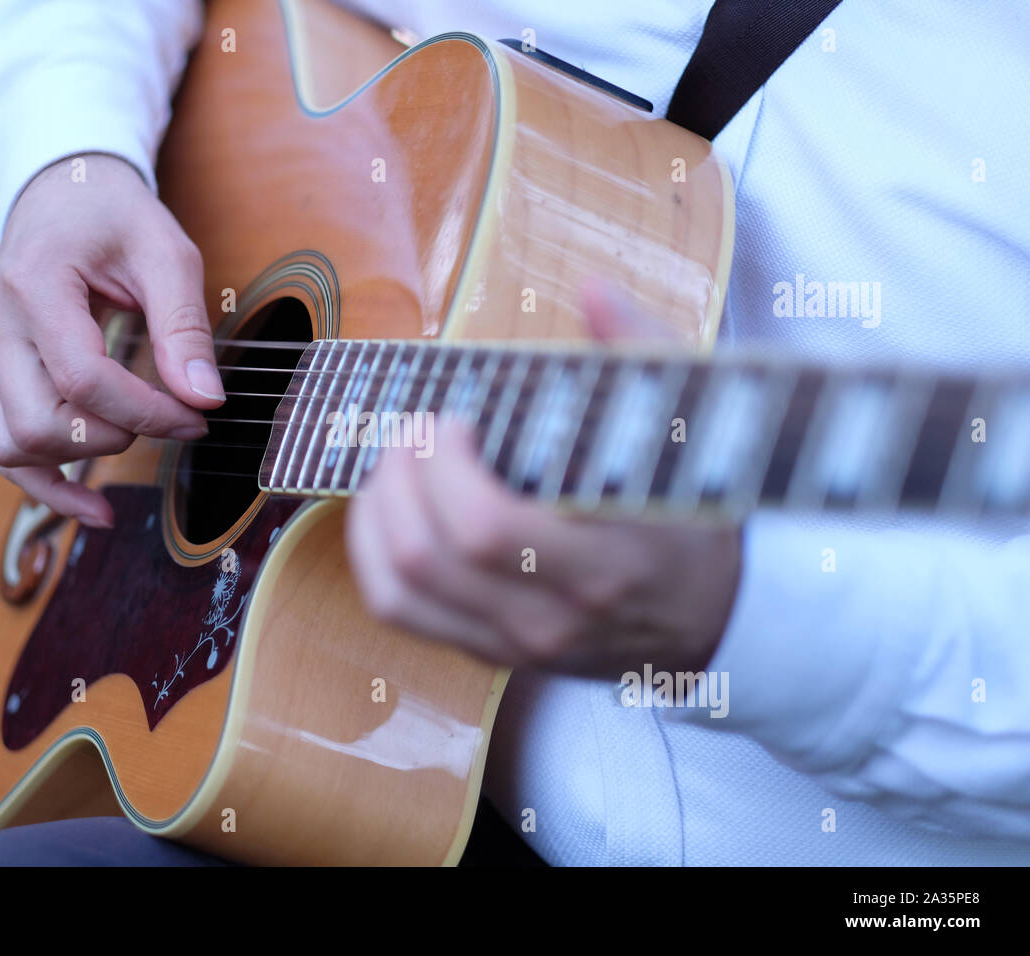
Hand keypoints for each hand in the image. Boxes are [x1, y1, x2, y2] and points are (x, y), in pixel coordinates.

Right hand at [0, 153, 225, 526]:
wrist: (61, 192)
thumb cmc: (115, 215)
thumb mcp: (165, 251)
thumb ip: (184, 326)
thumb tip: (205, 399)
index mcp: (32, 283)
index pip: (82, 379)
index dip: (146, 411)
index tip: (196, 416)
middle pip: (40, 423)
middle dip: (116, 436)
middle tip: (172, 418)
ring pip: (13, 446)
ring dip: (82, 459)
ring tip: (139, 440)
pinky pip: (4, 450)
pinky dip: (47, 487)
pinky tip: (94, 511)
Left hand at [343, 281, 740, 677]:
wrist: (716, 617)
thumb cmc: (693, 515)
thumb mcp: (689, 432)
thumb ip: (644, 356)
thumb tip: (592, 289)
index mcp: (606, 561)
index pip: (487, 530)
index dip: (445, 465)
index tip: (455, 417)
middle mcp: (552, 617)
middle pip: (427, 556)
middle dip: (400, 475)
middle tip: (415, 428)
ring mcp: (515, 645)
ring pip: (399, 589)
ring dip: (376, 513)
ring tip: (394, 462)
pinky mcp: (489, 654)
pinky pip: (399, 611)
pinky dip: (373, 553)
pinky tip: (387, 508)